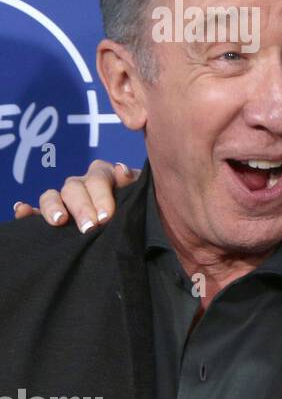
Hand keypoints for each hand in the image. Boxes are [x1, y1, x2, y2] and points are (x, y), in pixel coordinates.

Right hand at [11, 160, 140, 230]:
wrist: (142, 227)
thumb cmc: (142, 207)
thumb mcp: (141, 194)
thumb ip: (133, 182)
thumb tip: (120, 170)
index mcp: (105, 176)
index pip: (98, 178)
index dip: (100, 196)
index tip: (106, 217)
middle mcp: (82, 184)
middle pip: (74, 188)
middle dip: (81, 207)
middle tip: (90, 227)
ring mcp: (65, 199)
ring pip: (52, 195)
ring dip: (53, 207)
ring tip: (58, 221)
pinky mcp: (53, 215)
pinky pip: (35, 211)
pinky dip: (27, 211)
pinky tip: (22, 210)